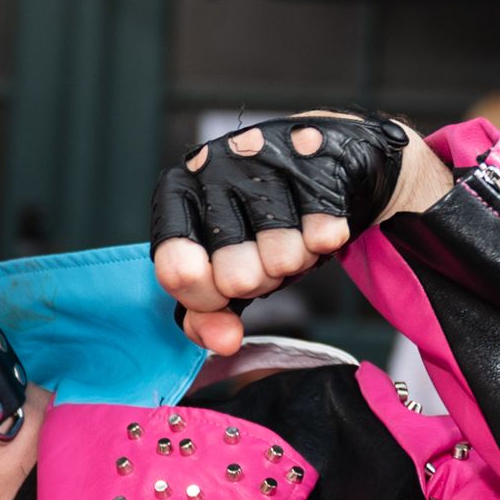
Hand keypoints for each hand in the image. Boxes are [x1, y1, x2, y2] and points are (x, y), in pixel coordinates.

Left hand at [151, 111, 443, 354]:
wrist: (322, 158)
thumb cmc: (258, 219)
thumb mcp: (220, 267)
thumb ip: (205, 314)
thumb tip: (223, 342)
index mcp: (176, 193)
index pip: (177, 271)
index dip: (207, 297)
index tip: (222, 290)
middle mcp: (212, 169)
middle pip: (234, 276)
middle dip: (257, 282)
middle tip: (262, 259)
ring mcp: (262, 157)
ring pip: (282, 257)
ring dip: (294, 262)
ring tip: (290, 237)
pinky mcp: (313, 157)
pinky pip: (322, 234)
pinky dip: (323, 241)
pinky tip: (315, 222)